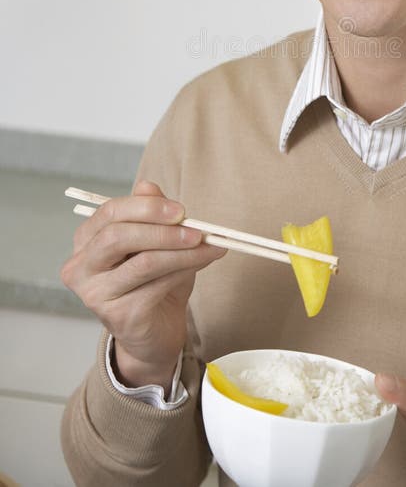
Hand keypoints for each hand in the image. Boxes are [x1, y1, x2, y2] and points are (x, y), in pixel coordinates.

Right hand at [61, 179, 225, 391]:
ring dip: (183, 250)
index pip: (110, 212)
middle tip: (196, 228)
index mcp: (86, 241)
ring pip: (143, 262)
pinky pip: (157, 285)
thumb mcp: (153, 241)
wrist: (154, 333)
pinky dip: (187, 269)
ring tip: (210, 244)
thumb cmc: (152, 280)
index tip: (180, 209)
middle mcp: (81, 268)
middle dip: (162, 229)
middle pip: (118, 236)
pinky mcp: (118, 316)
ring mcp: (96, 294)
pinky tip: (205, 261)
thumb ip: (148, 213)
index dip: (146, 207)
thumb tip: (149, 186)